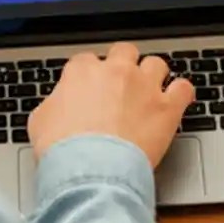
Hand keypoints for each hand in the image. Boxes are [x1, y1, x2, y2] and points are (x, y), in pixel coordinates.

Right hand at [29, 42, 194, 166]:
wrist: (90, 171)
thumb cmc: (63, 151)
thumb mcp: (40, 122)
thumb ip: (53, 105)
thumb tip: (58, 107)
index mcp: (83, 72)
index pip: (87, 60)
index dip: (91, 74)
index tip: (92, 87)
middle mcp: (116, 72)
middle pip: (124, 52)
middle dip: (124, 65)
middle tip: (122, 84)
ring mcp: (145, 87)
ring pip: (156, 64)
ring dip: (154, 76)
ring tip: (151, 91)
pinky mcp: (167, 108)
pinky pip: (183, 88)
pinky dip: (181, 92)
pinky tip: (177, 99)